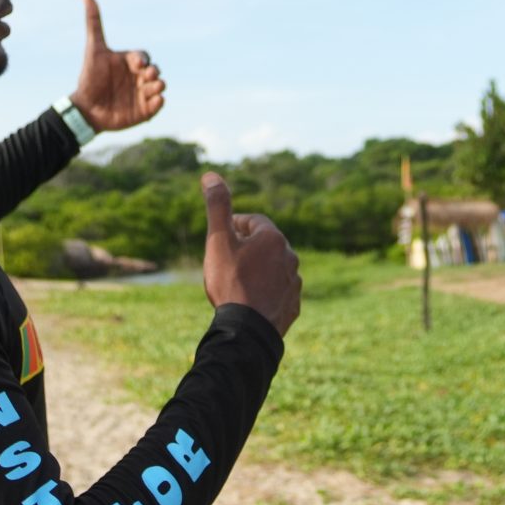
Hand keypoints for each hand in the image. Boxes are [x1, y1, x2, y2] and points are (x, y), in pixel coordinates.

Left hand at [70, 0, 165, 131]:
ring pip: (158, 87)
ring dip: (159, 85)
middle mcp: (138, 77)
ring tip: (155, 86)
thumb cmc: (90, 77)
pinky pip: (156, 106)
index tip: (136, 63)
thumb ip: (94, 24)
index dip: (142, 58)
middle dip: (154, 71)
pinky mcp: (144, 111)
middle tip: (147, 75)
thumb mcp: (94, 49)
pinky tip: (157, 100)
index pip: (143, 57)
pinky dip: (159, 102)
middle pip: (154, 71)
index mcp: (130, 63)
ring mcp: (142, 94)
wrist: (85, 107)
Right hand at [201, 172, 300, 336]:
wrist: (248, 329)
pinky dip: (266, 290)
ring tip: (238, 281)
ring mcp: (294, 282)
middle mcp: (290, 257)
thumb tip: (210, 175)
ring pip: (274, 268)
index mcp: (273, 238)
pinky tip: (251, 299)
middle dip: (247, 248)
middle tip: (226, 259)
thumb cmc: (231, 282)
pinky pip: (278, 290)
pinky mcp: (293, 304)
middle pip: (265, 245)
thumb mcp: (219, 241)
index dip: (235, 226)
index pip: (253, 222)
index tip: (222, 235)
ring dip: (259, 269)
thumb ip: (217, 207)